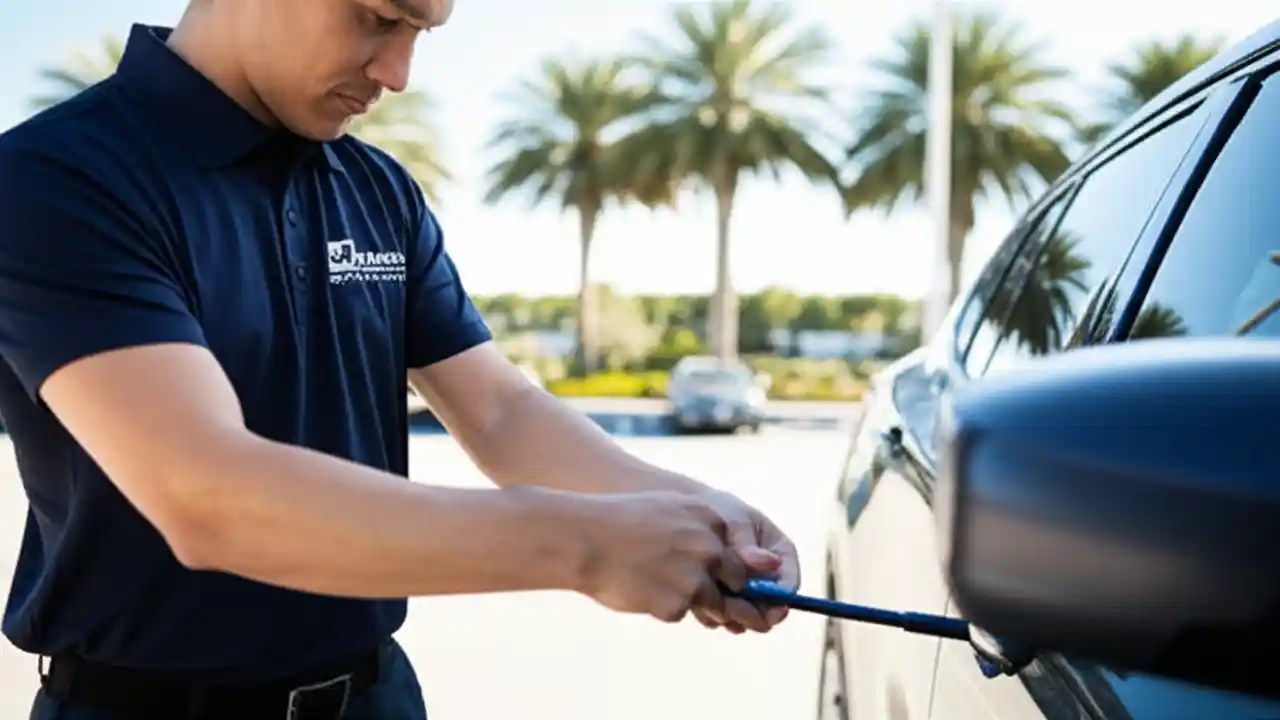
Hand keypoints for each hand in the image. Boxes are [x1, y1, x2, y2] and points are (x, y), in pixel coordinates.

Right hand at [573, 491, 746, 624]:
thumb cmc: (623, 521)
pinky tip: (639, 587)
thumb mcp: (670, 508)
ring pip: (709, 601)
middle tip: (681, 578)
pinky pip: (679, 613)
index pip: (742, 553)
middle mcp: (710, 549)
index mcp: (711, 520)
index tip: (717, 570)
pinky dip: (662, 606)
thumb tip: (732, 555)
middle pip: (735, 582)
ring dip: (686, 596)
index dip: (731, 567)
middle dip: (716, 586)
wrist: (585, 539)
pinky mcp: (677, 605)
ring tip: (651, 576)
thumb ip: (705, 528)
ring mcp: (695, 579)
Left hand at [691, 489, 799, 634]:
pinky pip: (723, 617)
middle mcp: (764, 575)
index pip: (789, 579)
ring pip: (746, 615)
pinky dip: (713, 616)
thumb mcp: (733, 521)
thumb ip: (748, 544)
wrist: (680, 514)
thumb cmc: (713, 510)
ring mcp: (744, 590)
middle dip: (756, 614)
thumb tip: (770, 563)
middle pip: (770, 605)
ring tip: (713, 607)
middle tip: (739, 618)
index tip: (775, 609)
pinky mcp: (721, 599)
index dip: (783, 597)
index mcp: (777, 551)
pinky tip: (699, 606)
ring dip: (733, 617)